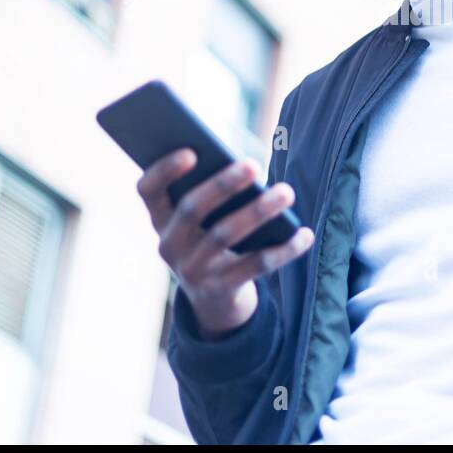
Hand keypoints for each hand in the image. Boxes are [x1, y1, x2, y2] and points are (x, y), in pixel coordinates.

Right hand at [137, 149, 313, 338]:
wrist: (214, 300)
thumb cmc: (213, 238)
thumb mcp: (203, 220)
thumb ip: (212, 193)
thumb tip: (247, 167)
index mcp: (160, 219)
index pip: (147, 190)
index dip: (164, 170)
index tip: (192, 151)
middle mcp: (169, 245)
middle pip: (192, 209)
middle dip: (223, 185)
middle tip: (254, 164)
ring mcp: (192, 271)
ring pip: (226, 235)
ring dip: (258, 211)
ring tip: (286, 192)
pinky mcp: (220, 290)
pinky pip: (255, 266)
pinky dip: (284, 249)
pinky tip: (305, 233)